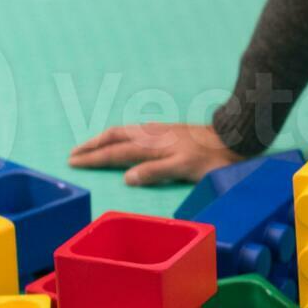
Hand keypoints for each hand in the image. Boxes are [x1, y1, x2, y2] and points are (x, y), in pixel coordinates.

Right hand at [67, 120, 236, 185]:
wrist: (234, 138)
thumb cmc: (211, 158)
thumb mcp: (183, 168)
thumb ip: (154, 172)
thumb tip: (126, 178)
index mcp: (152, 145)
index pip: (115, 152)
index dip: (94, 158)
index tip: (73, 161)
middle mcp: (152, 134)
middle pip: (114, 138)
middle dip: (92, 146)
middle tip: (73, 153)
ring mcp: (160, 130)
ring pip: (124, 132)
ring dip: (105, 139)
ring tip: (92, 145)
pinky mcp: (168, 129)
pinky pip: (135, 130)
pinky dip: (121, 134)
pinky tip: (125, 137)